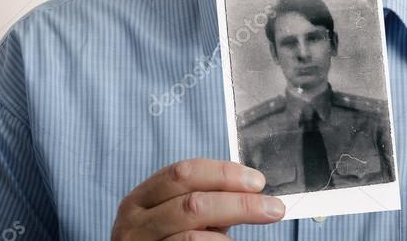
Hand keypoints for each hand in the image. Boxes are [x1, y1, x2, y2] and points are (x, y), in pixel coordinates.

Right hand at [111, 158, 284, 238]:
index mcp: (140, 199)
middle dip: (239, 203)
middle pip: (192, 205)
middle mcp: (133, 225)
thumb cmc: (167, 239)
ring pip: (192, 237)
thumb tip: (252, 189)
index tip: (257, 181)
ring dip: (229, 233)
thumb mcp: (177, 214)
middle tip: (273, 207)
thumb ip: (205, 198)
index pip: (184, 173)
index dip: (224, 173)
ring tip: (251, 230)